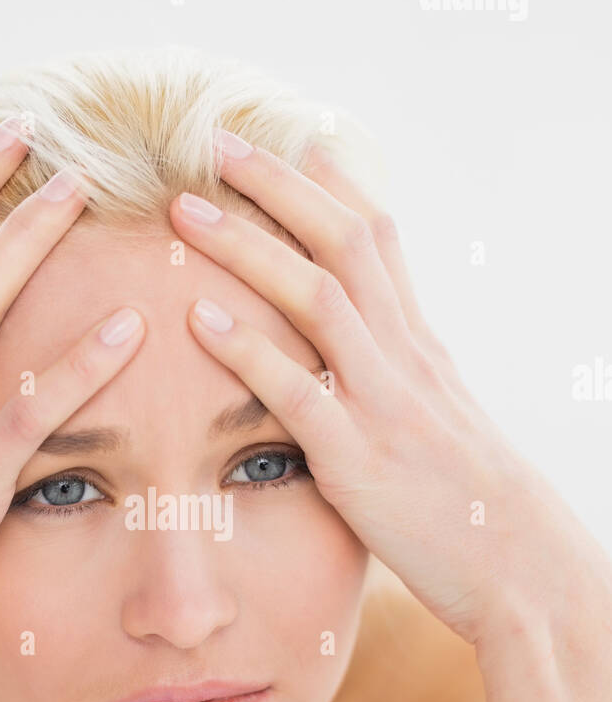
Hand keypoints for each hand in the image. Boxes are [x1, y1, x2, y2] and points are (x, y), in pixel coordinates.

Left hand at [169, 132, 579, 645]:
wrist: (518, 563)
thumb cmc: (465, 495)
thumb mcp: (436, 413)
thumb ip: (394, 367)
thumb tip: (360, 330)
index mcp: (417, 342)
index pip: (375, 235)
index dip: (324, 181)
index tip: (274, 137)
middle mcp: (403, 356)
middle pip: (341, 242)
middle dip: (275, 186)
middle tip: (211, 143)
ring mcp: (383, 404)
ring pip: (316, 299)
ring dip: (246, 247)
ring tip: (184, 210)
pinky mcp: (359, 460)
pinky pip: (299, 394)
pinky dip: (248, 352)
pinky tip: (198, 322)